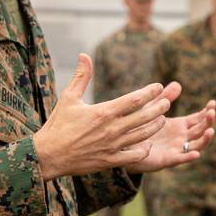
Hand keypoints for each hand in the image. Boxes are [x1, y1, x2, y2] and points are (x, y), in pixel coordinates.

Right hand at [31, 54, 208, 178]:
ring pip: (143, 135)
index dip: (150, 92)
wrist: (48, 155)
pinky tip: (147, 143)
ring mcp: (112, 146)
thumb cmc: (58, 125)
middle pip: (144, 117)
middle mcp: (111, 129)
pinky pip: (135, 156)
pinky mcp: (111, 161)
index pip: (135, 99)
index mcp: (103, 112)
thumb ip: (81, 77)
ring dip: (155, 126)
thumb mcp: (68, 98)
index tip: (158, 87)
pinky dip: (145, 149)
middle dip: (159, 108)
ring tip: (161, 119)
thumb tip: (84, 55)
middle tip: (167, 102)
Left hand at [125, 99, 215, 173]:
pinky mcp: (167, 159)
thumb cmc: (140, 127)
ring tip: (210, 131)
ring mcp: (176, 149)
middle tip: (212, 113)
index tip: (213, 103)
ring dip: (205, 139)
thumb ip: (164, 98)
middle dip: (208, 121)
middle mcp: (182, 138)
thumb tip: (178, 84)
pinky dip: (189, 157)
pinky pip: (180, 159)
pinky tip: (196, 154)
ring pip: (196, 145)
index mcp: (180, 126)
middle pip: (200, 130)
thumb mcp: (153, 109)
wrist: (126, 147)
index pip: (199, 118)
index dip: (207, 112)